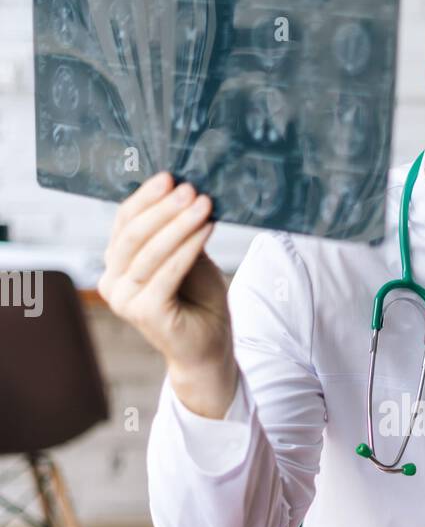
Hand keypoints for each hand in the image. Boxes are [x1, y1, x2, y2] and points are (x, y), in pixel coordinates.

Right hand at [98, 170, 237, 416]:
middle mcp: (112, 282)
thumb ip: (179, 232)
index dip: (146, 198)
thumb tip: (184, 191)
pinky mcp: (144, 312)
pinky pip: (167, 272)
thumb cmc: (199, 302)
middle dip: (164, 208)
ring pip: (150, 251)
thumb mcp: (189, 257)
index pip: (124, 222)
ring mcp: (124, 300)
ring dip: (179, 224)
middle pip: (133, 234)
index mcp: (117, 264)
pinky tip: (206, 229)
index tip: (170, 177)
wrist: (209, 348)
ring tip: (204, 204)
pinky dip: (187, 247)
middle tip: (190, 188)